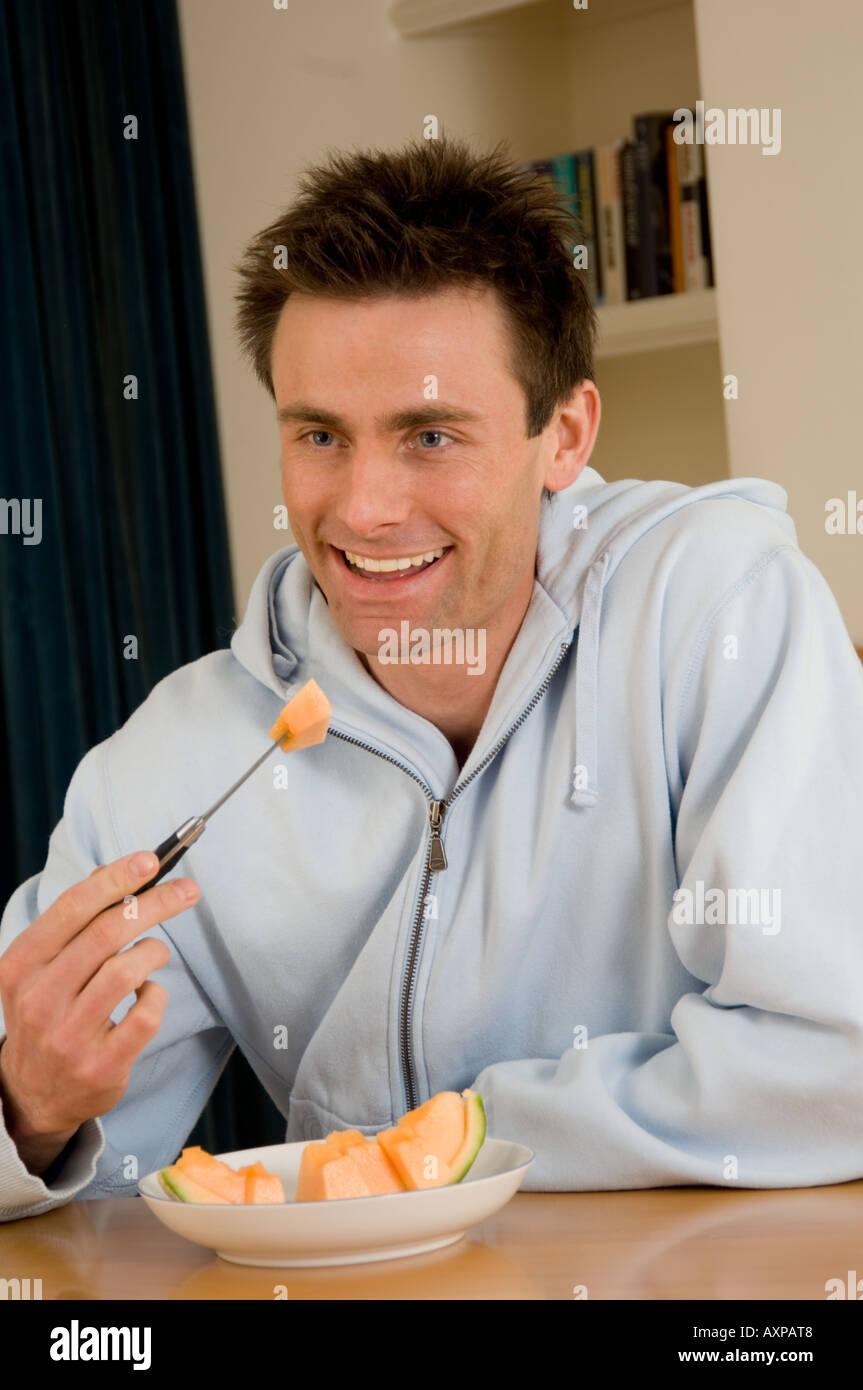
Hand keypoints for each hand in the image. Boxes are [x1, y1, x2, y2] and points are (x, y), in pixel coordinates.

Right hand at [0, 851, 198, 1174]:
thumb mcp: (42, 967)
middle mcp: (39, 999)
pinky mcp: (101, 1065)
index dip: (115, 879)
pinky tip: (148, 994)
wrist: (31, 1093)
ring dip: (154, 952)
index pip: (72, 909)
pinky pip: (145, 1015)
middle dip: (155, 904)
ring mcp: (68, 1035)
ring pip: (127, 971)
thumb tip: (111, 873)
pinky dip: (156, 995)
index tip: (151, 860)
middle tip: (187, 891)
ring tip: (155, 954)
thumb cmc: (47, 1012)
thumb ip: (73, 922)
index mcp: (21, 965)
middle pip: (106, 933)